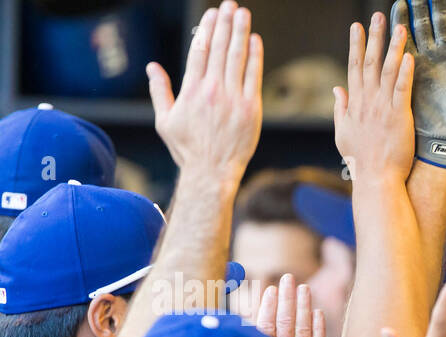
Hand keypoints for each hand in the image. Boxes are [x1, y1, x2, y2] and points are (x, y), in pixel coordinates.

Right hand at [146, 2, 262, 180]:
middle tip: (230, 5)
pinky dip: (255, 56)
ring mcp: (233, 99)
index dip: (207, 29)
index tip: (211, 14)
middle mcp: (212, 90)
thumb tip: (152, 67)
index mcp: (191, 90)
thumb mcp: (165, 121)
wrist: (212, 173)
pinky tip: (255, 41)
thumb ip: (159, 91)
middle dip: (226, 23)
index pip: (199, 51)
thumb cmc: (187, 150)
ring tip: (243, 14)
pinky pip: (254, 76)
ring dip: (241, 33)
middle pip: (220, 48)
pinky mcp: (251, 109)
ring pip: (237, 58)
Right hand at [255, 275, 328, 336]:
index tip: (270, 290)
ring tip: (304, 287)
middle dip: (287, 299)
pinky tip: (319, 313)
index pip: (267, 328)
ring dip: (303, 307)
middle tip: (288, 278)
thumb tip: (240, 330)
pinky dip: (320, 328)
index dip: (269, 308)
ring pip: (304, 330)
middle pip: (286, 324)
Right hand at [334, 12, 415, 180]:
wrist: (375, 179)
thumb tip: (337, 88)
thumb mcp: (343, 133)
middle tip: (378, 15)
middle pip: (369, 62)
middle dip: (374, 37)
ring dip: (393, 47)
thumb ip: (341, 108)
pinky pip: (402, 90)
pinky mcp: (399, 117)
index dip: (356, 44)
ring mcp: (383, 108)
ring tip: (399, 27)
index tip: (357, 26)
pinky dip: (405, 73)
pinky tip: (409, 56)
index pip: (354, 67)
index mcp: (355, 103)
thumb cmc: (361, 161)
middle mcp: (367, 101)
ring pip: (387, 71)